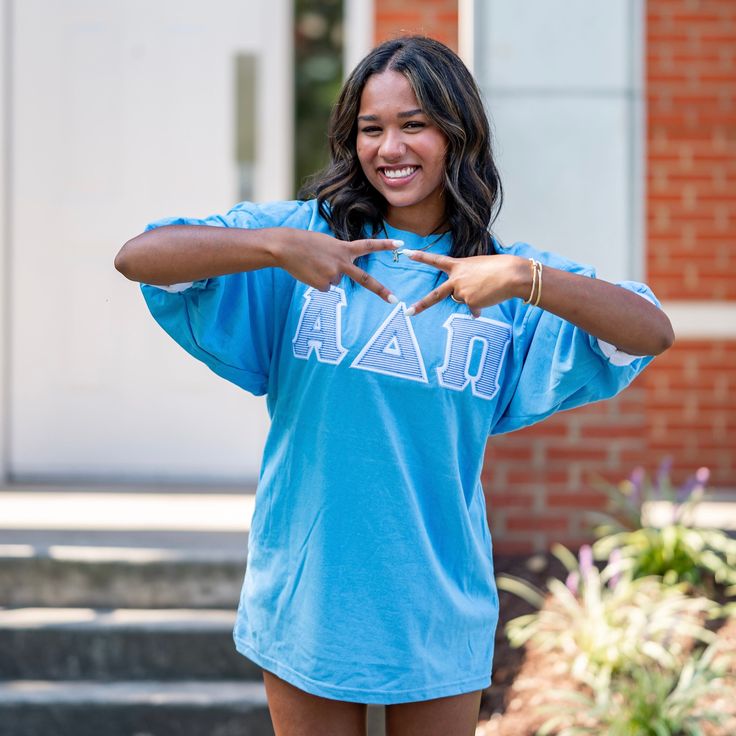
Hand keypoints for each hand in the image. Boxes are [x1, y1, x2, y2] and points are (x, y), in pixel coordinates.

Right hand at [272, 229, 401, 302]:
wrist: (286, 247)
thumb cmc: (304, 243)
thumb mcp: (327, 244)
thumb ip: (338, 256)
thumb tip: (338, 276)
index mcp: (344, 248)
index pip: (368, 246)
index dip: (385, 245)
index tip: (401, 245)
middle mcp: (342, 263)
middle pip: (365, 279)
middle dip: (381, 290)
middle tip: (394, 300)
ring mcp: (333, 275)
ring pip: (334, 282)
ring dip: (324, 275)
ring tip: (312, 265)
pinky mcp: (322, 285)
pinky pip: (324, 287)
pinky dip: (317, 281)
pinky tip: (309, 272)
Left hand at [403, 251, 527, 316]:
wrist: (511, 275)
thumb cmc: (500, 268)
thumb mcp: (480, 268)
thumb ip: (470, 282)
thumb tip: (471, 306)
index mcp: (459, 266)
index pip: (437, 260)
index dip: (421, 257)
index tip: (407, 253)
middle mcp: (457, 279)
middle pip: (436, 295)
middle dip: (421, 305)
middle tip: (408, 312)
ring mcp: (462, 291)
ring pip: (462, 300)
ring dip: (472, 298)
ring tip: (486, 289)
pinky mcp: (470, 301)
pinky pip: (473, 309)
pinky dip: (480, 307)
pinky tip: (490, 297)